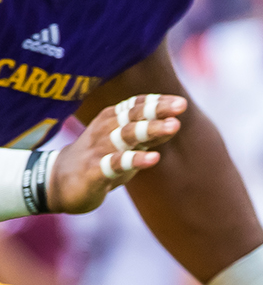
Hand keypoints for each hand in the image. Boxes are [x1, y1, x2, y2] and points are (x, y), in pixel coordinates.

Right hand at [50, 94, 186, 212]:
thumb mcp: (124, 144)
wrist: (57, 182)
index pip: (136, 105)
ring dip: (150, 129)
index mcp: (112, 119)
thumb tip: (175, 122)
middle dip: (157, 109)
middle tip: (181, 105)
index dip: (158, 102)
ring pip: (126, 135)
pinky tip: (153, 158)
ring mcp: (99, 149)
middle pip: (134, 115)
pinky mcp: (94, 171)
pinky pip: (116, 163)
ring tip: (174, 126)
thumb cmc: (99, 158)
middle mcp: (105, 129)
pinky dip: (135, 160)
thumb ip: (148, 134)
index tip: (180, 102)